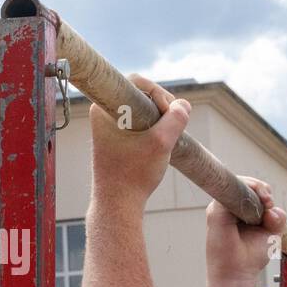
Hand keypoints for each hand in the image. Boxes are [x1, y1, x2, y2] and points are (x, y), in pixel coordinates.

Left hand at [89, 74, 189, 209]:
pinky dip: (155, 127)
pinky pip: (140, 121)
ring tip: (167, 136)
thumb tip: (183, 105)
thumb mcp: (160, 144)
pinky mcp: (117, 137)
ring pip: (143, 108)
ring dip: (161, 118)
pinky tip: (160, 143)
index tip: (168, 113)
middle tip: (173, 125)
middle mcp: (102, 113)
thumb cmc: (133, 175)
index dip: (159, 93)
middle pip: (141, 93)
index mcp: (103, 108)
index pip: (137, 81)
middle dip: (163, 106)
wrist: (118, 204)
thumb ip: (176, 119)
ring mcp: (109, 125)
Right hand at [205, 176, 286, 280]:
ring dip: (256, 188)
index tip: (271, 204)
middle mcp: (227, 208)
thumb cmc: (250, 257)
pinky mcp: (215, 213)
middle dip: (261, 188)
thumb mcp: (271, 235)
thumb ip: (277, 219)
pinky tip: (260, 202)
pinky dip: (246, 191)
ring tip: (266, 202)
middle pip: (244, 183)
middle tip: (269, 203)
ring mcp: (219, 209)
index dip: (262, 191)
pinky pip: (229, 191)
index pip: (250, 190)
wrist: (237, 274)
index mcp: (237, 211)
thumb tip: (272, 209)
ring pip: (237, 183)